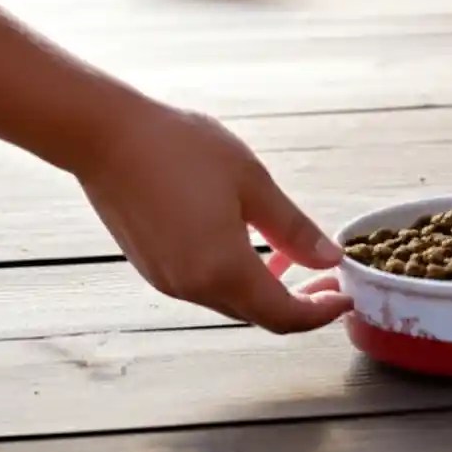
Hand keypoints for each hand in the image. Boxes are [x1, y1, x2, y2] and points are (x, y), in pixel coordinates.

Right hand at [74, 103, 351, 332]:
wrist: (104, 135)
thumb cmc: (179, 148)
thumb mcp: (252, 183)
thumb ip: (294, 228)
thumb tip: (329, 258)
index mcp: (223, 270)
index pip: (285, 315)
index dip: (321, 312)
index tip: (347, 297)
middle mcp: (193, 288)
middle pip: (260, 315)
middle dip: (300, 304)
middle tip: (329, 279)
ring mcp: (168, 281)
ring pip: (232, 303)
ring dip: (268, 290)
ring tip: (295, 258)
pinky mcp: (153, 268)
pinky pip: (206, 287)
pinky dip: (237, 279)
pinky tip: (252, 248)